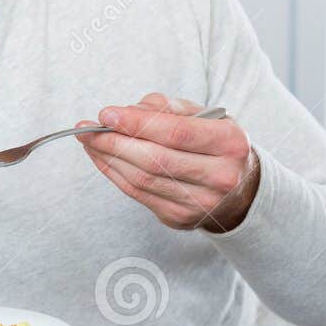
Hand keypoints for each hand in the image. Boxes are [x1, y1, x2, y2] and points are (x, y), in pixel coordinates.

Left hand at [76, 93, 259, 231]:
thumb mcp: (203, 116)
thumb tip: (126, 112)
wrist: (239, 188)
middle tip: (87, 129)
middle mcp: (220, 176)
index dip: (136, 124)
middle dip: (113, 142)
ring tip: (89, 141)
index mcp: (230, 142)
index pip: (175, 132)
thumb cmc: (213, 143)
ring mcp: (200, 202)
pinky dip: (114, 174)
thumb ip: (166, 108)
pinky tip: (101, 158)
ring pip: (142, 179)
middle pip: (154, 159)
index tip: (106, 114)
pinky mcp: (180, 218)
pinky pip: (137, 194)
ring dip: (108, 158)